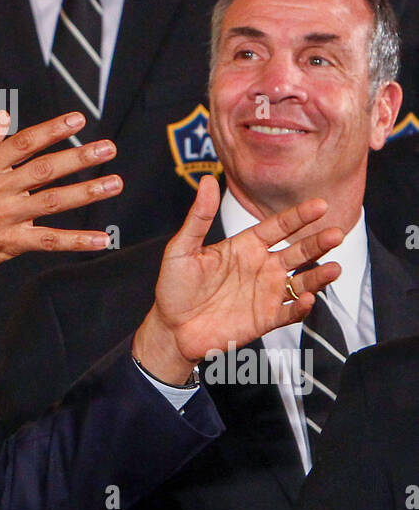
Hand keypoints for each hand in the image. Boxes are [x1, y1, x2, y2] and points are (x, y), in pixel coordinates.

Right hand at [0, 110, 119, 314]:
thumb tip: (4, 116)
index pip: (24, 143)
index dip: (52, 129)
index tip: (77, 119)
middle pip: (45, 169)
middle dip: (79, 157)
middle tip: (107, 148)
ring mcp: (5, 217)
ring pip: (53, 202)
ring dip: (87, 192)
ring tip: (114, 183)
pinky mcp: (10, 244)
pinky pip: (49, 241)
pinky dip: (77, 241)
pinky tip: (101, 239)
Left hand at [132, 175, 342, 383]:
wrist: (171, 328)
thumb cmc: (174, 287)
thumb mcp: (182, 249)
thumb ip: (199, 217)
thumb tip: (208, 181)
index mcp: (245, 246)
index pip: (279, 227)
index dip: (299, 216)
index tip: (319, 205)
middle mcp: (262, 267)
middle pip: (298, 251)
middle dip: (318, 242)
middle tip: (337, 233)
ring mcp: (266, 293)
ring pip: (301, 281)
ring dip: (319, 275)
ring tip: (334, 268)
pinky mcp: (265, 319)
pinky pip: (290, 312)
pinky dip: (301, 307)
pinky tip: (306, 299)